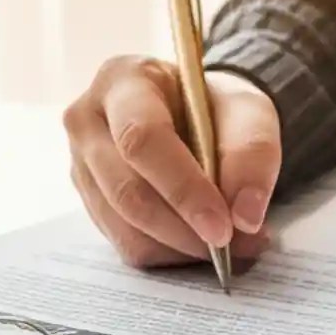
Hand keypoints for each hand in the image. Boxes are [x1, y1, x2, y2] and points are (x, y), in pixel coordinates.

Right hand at [64, 56, 279, 266]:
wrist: (194, 115)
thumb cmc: (216, 108)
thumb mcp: (250, 113)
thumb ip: (253, 156)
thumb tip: (245, 217)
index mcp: (124, 81)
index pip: (142, 139)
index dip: (183, 188)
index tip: (223, 227)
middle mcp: (88, 120)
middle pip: (126, 190)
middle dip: (185, 229)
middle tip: (235, 245)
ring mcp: (81, 164)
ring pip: (126, 226)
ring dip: (181, 247)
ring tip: (231, 245)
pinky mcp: (91, 201)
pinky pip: (127, 244)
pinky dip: (170, 253)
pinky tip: (201, 241)